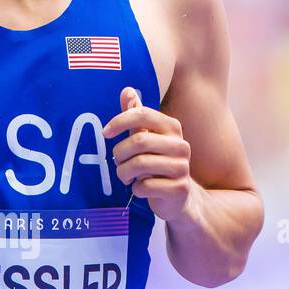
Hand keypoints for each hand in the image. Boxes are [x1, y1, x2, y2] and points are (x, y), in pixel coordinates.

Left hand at [103, 86, 193, 221]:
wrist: (178, 197)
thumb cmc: (157, 163)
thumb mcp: (147, 138)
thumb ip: (136, 117)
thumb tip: (127, 91)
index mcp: (172, 127)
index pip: (143, 114)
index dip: (120, 121)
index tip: (105, 133)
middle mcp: (181, 145)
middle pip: (138, 141)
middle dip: (120, 153)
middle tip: (117, 161)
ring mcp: (182, 167)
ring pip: (139, 165)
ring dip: (124, 172)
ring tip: (125, 176)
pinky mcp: (179, 188)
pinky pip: (145, 186)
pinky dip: (136, 189)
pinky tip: (140, 189)